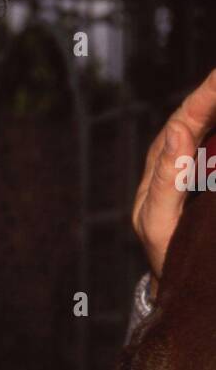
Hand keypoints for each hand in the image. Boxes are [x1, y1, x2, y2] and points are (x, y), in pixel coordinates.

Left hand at [132, 69, 215, 297]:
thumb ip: (166, 180)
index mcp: (164, 158)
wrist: (181, 279)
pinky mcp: (215, 170)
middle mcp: (182, 151)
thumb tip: (178, 132)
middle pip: (208, 109)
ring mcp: (202, 158)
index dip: (210, 90)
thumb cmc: (165, 249)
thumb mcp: (158, 221)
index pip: (188, 114)